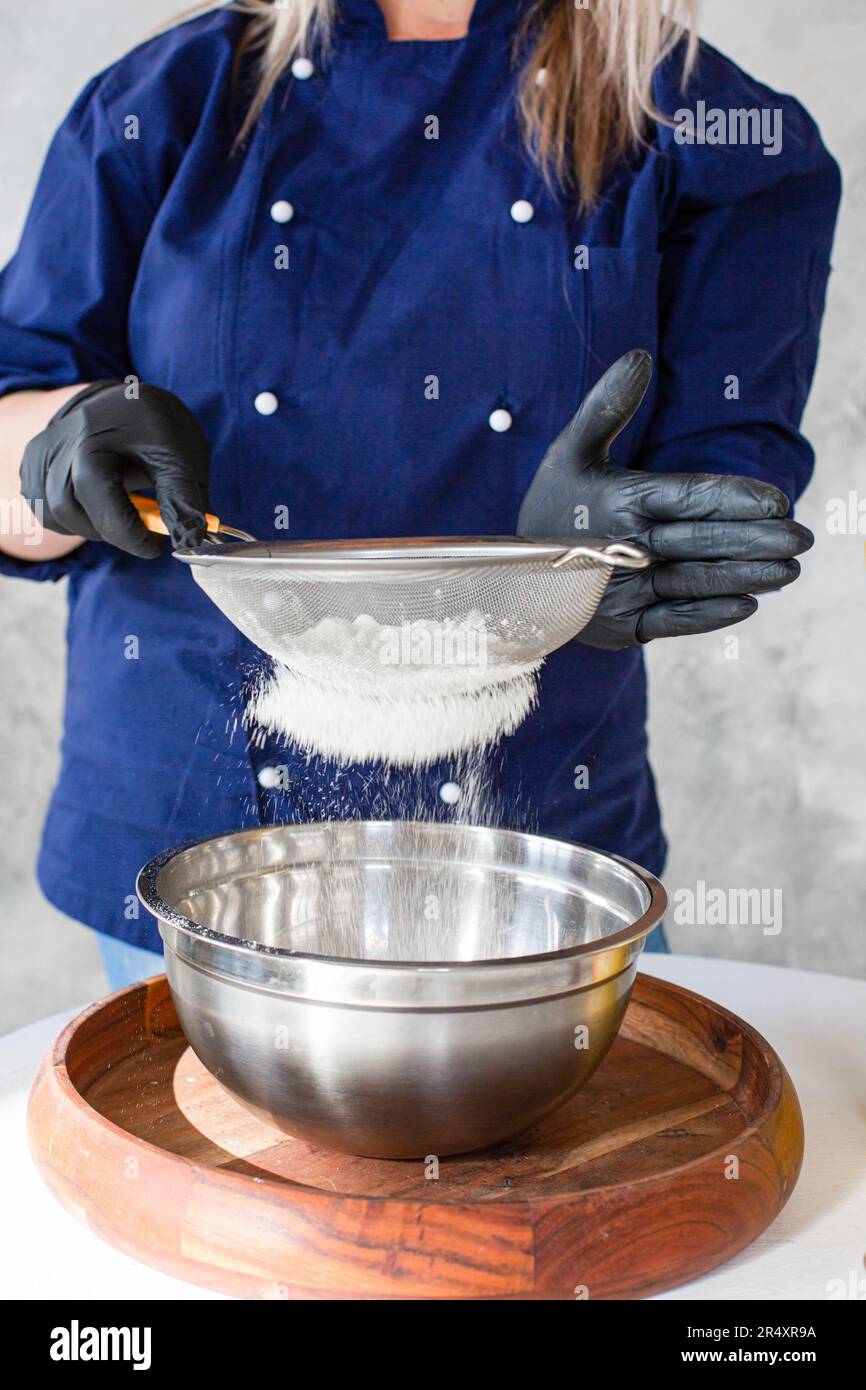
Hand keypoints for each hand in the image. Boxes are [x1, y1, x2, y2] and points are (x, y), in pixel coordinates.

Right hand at [20, 381, 210, 557]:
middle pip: (68, 509)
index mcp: (100, 433)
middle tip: (139, 527)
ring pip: (54, 514)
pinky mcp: (34, 460)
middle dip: (109, 529)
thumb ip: (184, 500)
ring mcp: (42, 449)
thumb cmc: (158, 429)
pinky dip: (72, 515)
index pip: (100, 499)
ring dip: (90, 524)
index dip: (132, 535)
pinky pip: (44, 507)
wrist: (127, 401)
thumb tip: (190, 541)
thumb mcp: (183, 457)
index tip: (155, 546)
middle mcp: (62, 439)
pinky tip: (96, 500)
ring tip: (119, 505)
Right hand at [517, 350, 813, 649]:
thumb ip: (606, 405)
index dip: (735, 498)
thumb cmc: (552, 506)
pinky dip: (711, 615)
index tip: (778, 501)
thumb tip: (641, 354)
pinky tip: (748, 603)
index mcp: (617, 503)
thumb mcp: (570, 451)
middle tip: (801, 537)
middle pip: (701, 542)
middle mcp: (623, 549)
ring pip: (695, 582)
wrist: (512, 578)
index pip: (688, 498)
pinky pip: (675, 621)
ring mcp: (622, 593)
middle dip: (756, 541)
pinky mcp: (623, 627)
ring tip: (788, 570)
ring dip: (746, 577)